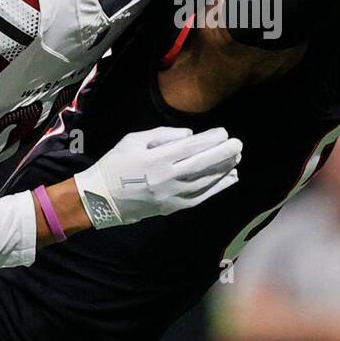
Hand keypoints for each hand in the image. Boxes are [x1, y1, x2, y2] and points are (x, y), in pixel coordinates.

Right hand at [73, 126, 241, 228]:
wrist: (100, 199)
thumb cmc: (116, 164)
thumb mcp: (133, 140)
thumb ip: (162, 134)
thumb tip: (190, 135)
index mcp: (156, 159)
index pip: (190, 148)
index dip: (210, 139)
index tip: (224, 132)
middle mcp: (166, 178)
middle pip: (202, 165)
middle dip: (224, 153)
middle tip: (239, 144)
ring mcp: (170, 196)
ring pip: (205, 182)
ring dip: (224, 170)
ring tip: (237, 159)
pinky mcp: (172, 208)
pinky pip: (200, 198)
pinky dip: (217, 188)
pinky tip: (229, 178)